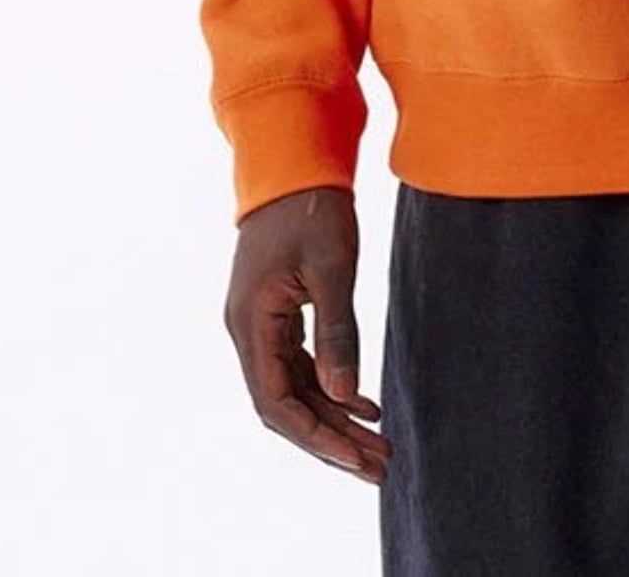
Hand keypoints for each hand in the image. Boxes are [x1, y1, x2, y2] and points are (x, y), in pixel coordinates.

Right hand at [223, 186, 392, 485]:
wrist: (294, 160)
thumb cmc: (312, 206)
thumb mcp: (331, 266)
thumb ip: (337, 330)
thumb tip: (343, 395)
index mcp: (251, 323)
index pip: (275, 402)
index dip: (315, 436)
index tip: (355, 458)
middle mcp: (248, 331)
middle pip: (286, 405)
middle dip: (332, 440)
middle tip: (379, 467)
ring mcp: (261, 323)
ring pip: (295, 389)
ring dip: (334, 419)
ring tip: (379, 446)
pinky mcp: (278, 313)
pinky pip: (301, 366)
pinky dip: (332, 387)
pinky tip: (366, 405)